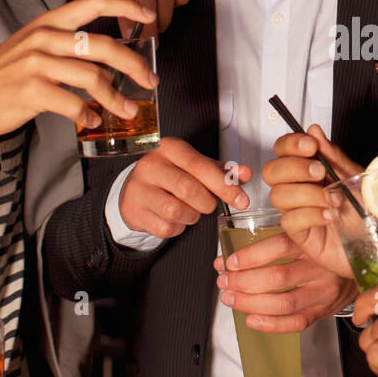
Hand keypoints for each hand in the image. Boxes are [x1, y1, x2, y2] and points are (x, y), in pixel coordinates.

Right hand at [0, 0, 156, 140]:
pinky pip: (73, 104)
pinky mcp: (31, 90)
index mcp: (48, 22)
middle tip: (151, 80)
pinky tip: (91, 121)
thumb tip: (110, 61)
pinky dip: (88, 116)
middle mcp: (44, 38)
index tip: (150, 14)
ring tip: (128, 110)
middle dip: (134, 64)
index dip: (126, 4)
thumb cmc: (3, 76)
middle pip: (104, 45)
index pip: (94, 1)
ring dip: (116, 99)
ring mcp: (36, 63)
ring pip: (93, 77)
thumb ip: (68, 45)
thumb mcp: (33, 47)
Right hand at [120, 137, 251, 239]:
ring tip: (189, 210)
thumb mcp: (196, 167)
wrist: (135, 190)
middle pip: (188, 189)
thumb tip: (245, 174)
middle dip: (207, 203)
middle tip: (208, 205)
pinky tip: (174, 218)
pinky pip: (165, 227)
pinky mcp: (132, 211)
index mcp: (170, 148)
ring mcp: (138, 188)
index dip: (224, 186)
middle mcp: (150, 165)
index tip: (241, 201)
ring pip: (176, 211)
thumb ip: (222, 171)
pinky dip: (177, 228)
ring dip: (191, 216)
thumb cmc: (172, 176)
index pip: (201, 166)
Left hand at [214, 232, 356, 332]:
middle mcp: (320, 268)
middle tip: (225, 281)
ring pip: (283, 302)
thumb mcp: (307, 237)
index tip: (229, 262)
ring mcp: (322, 292)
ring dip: (250, 303)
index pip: (279, 246)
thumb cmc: (324, 253)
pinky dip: (270, 324)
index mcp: (313, 243)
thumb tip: (231, 259)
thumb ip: (276, 242)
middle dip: (243, 281)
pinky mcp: (322, 311)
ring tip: (231, 298)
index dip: (250, 255)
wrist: (359, 271)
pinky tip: (251, 319)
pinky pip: (294, 322)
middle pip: (277, 277)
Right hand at [264, 124, 362, 279]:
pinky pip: (289, 221)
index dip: (290, 144)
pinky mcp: (300, 236)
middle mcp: (300, 189)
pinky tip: (329, 216)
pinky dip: (310, 214)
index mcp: (311, 171)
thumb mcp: (357, 177)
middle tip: (320, 173)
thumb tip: (314, 131)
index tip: (309, 145)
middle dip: (294, 167)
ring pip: (278, 195)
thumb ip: (334, 156)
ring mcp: (297, 212)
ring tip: (334, 200)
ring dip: (308, 194)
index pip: (283, 150)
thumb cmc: (370, 211)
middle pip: (271, 171)